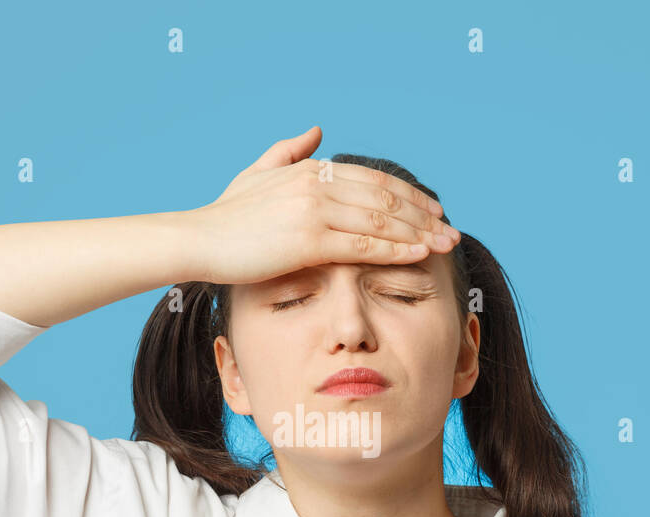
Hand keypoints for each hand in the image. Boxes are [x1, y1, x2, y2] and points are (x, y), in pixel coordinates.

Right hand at [186, 126, 460, 284]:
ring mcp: (313, 211)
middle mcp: (316, 184)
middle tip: (451, 230)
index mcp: (310, 169)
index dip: (408, 195)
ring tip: (446, 244)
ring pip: (380, 220)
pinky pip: (363, 245)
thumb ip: (288, 150)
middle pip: (385, 198)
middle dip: (423, 216)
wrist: (198, 240)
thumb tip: (317, 130)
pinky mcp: (308, 241)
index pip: (373, 181)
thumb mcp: (257, 173)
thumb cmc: (225, 215)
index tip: (432, 210)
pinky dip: (395, 249)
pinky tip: (419, 254)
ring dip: (419, 233)